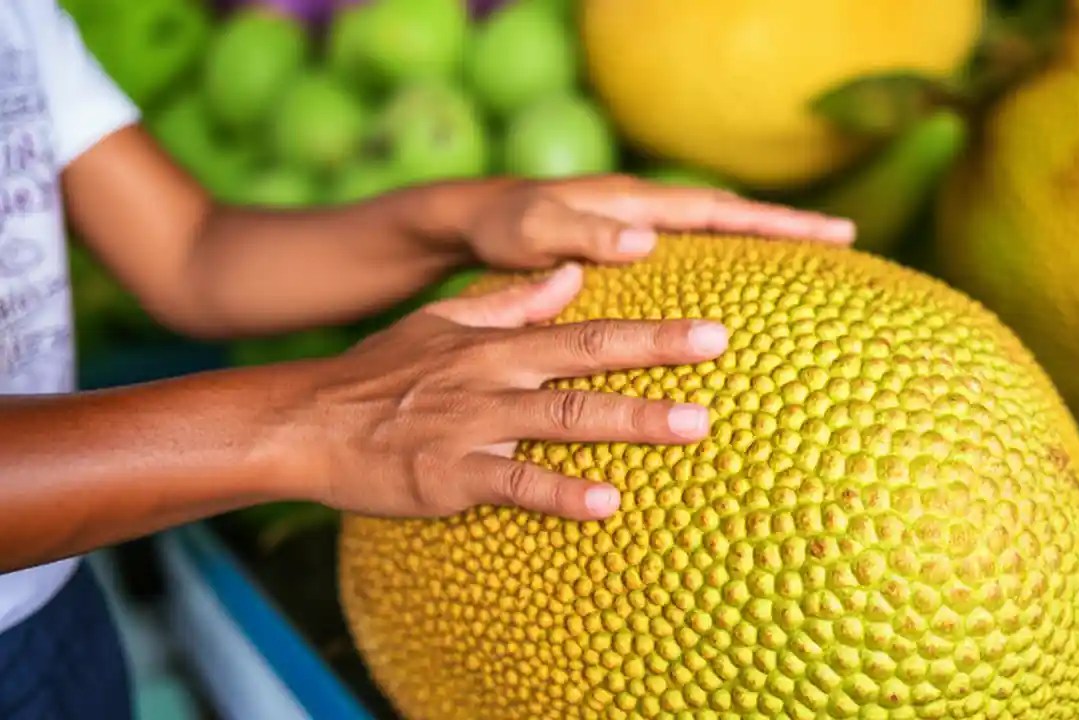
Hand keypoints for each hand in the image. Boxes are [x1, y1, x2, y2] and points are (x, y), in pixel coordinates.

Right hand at [298, 262, 727, 521]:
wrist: (307, 422)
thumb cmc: (378, 374)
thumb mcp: (441, 324)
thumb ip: (509, 302)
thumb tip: (569, 275)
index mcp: (497, 342)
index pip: (586, 328)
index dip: (650, 328)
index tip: (712, 326)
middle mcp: (494, 376)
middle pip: (587, 361)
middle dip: (657, 354)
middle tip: (721, 350)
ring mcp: (474, 424)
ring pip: (563, 418)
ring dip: (630, 419)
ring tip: (692, 425)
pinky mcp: (449, 474)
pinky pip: (513, 483)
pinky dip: (559, 492)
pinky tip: (606, 503)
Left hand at [463, 174, 855, 269]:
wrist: (468, 220)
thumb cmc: (498, 227)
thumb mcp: (531, 231)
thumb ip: (581, 234)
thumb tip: (645, 239)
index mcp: (633, 202)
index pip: (718, 210)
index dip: (775, 223)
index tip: (831, 234)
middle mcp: (644, 208)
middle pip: (730, 214)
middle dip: (786, 227)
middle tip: (846, 239)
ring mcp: (637, 226)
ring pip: (711, 232)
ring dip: (758, 244)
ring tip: (809, 267)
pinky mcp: (625, 247)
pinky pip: (687, 252)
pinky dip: (719, 263)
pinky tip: (735, 294)